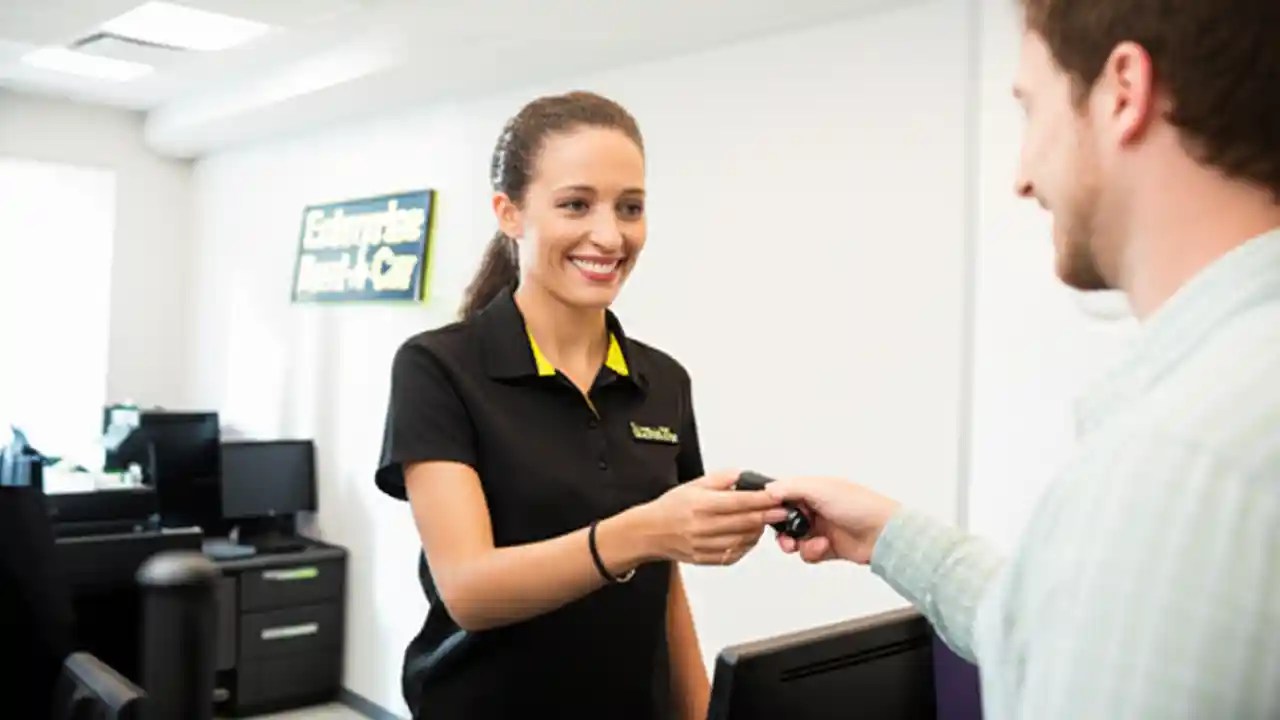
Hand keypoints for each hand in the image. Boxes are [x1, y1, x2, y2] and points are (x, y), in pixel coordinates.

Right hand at [637, 470, 789, 565]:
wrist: (649, 532)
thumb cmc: (670, 507)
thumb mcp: (693, 484)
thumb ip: (721, 479)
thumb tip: (744, 476)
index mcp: (700, 505)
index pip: (738, 502)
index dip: (762, 499)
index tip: (777, 496)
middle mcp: (702, 527)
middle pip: (744, 522)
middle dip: (768, 516)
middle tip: (784, 510)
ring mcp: (703, 545)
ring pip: (742, 540)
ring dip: (758, 531)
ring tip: (766, 521)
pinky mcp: (705, 559)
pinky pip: (733, 554)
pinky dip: (746, 546)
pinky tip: (749, 536)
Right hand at [764, 477, 900, 564]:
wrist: (884, 534)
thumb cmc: (861, 506)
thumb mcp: (821, 489)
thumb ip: (791, 488)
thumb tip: (769, 489)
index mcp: (814, 490)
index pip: (784, 496)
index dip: (775, 506)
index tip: (771, 514)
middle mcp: (816, 508)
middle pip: (785, 521)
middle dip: (782, 530)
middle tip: (786, 536)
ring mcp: (822, 528)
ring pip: (795, 540)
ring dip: (799, 544)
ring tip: (809, 543)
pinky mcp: (828, 547)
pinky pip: (808, 553)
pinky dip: (812, 552)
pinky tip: (824, 547)